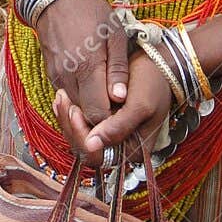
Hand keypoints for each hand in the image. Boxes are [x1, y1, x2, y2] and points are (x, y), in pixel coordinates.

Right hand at [34, 0, 129, 131]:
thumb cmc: (91, 12)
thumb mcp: (114, 34)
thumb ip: (118, 69)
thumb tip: (120, 98)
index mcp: (87, 68)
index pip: (97, 114)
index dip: (111, 118)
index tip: (123, 109)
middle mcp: (68, 77)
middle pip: (85, 115)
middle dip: (102, 115)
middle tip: (117, 101)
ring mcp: (57, 76)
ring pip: (75, 106)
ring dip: (90, 105)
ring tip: (106, 90)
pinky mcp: (50, 74)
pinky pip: (67, 94)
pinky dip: (80, 95)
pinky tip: (91, 81)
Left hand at [53, 49, 171, 160]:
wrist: (159, 65)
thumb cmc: (153, 83)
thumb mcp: (140, 106)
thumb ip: (118, 128)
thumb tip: (92, 145)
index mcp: (133, 150)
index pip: (98, 157)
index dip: (82, 137)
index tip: (75, 112)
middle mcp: (120, 147)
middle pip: (85, 149)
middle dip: (71, 126)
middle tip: (63, 100)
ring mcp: (111, 135)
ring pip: (80, 137)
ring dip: (68, 118)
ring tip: (61, 97)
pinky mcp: (103, 123)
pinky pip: (82, 125)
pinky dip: (71, 113)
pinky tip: (63, 99)